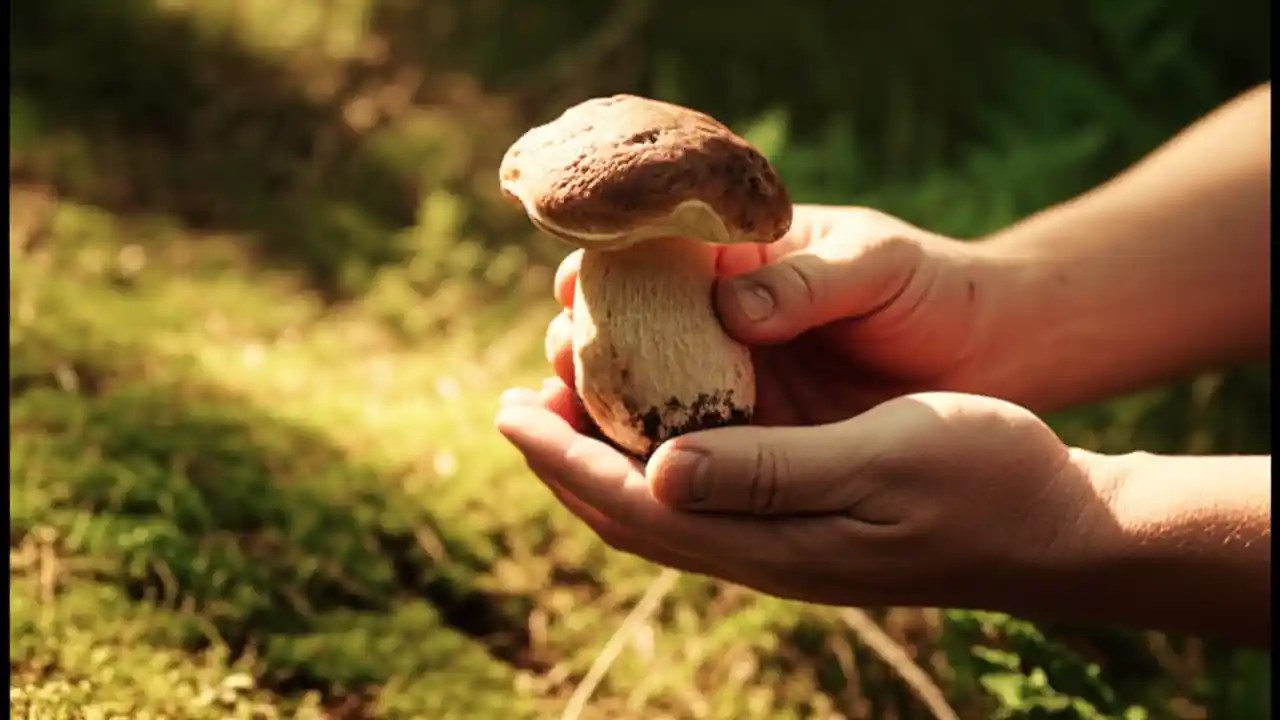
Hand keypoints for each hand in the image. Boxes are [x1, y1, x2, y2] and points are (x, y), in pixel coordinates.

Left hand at [497, 382, 1116, 611]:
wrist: (1056, 524)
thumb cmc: (984, 476)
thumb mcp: (882, 456)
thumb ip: (770, 468)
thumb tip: (660, 470)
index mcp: (771, 539)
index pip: (632, 505)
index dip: (560, 459)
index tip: (506, 409)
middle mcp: (763, 548)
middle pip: (630, 512)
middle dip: (563, 459)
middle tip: (515, 400)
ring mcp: (784, 538)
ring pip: (662, 503)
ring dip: (603, 455)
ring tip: (566, 399)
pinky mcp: (806, 517)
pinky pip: (706, 486)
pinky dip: (659, 449)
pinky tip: (659, 410)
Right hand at [546, 205, 1004, 426]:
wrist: (1003, 351)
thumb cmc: (939, 288)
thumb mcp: (878, 267)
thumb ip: (809, 282)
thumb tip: (729, 308)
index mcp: (744, 266)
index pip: (651, 263)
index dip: (600, 276)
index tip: (565, 292)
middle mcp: (728, 328)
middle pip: (634, 340)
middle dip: (581, 354)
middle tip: (551, 371)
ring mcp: (744, 387)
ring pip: (654, 404)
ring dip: (603, 416)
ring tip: (558, 426)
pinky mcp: (766, 442)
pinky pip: (698, 453)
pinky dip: (658, 462)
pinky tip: (627, 473)